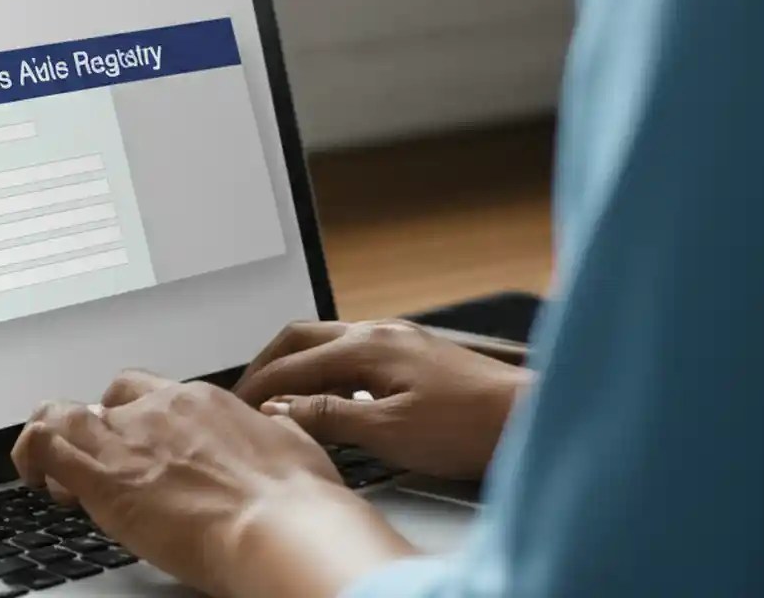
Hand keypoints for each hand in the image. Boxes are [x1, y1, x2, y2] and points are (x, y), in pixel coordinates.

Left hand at [11, 370, 416, 597]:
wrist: (280, 527)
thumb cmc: (296, 499)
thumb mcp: (292, 445)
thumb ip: (271, 431)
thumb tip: (274, 426)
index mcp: (203, 403)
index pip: (150, 393)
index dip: (135, 417)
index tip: (136, 445)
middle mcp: (161, 410)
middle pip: (107, 402)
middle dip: (97, 429)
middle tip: (101, 464)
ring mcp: (129, 440)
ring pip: (63, 416)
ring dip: (54, 440)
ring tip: (51, 473)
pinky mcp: (104, 478)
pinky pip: (45, 446)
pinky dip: (30, 455)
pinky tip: (33, 477)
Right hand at [234, 319, 532, 478]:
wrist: (528, 417)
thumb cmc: (470, 425)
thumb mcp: (388, 431)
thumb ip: (328, 416)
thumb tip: (281, 410)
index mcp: (367, 346)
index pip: (291, 364)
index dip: (258, 389)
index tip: (235, 409)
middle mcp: (380, 332)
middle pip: (302, 338)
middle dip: (268, 364)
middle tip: (244, 394)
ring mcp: (399, 339)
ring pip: (328, 341)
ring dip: (297, 364)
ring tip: (278, 394)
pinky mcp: (416, 353)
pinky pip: (353, 351)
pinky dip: (326, 369)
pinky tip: (330, 395)